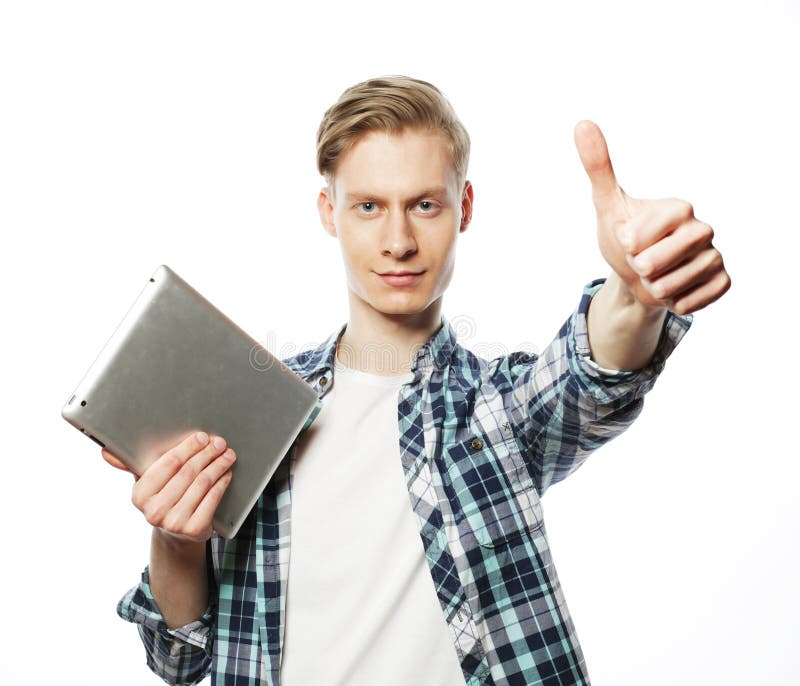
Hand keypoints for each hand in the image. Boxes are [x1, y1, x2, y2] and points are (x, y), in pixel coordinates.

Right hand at [101, 431, 235, 540]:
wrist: (175, 534)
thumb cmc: (163, 497)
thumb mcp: (147, 482)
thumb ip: (131, 465)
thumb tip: (105, 452)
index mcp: (140, 495)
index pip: (168, 463)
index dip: (187, 447)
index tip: (202, 437)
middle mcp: (154, 511)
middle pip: (188, 472)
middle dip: (207, 454)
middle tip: (220, 442)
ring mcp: (174, 522)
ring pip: (203, 483)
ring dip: (218, 465)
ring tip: (227, 454)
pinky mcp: (194, 530)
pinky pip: (212, 499)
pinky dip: (222, 483)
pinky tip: (226, 474)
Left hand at [574, 120, 730, 314]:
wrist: (634, 277)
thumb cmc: (622, 236)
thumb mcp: (606, 204)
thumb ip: (598, 167)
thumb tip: (582, 123)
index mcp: (679, 207)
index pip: (644, 234)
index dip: (629, 245)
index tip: (628, 241)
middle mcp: (703, 228)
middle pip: (659, 261)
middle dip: (639, 268)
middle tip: (641, 262)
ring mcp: (714, 255)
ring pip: (672, 285)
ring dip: (654, 287)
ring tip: (655, 276)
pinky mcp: (721, 281)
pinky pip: (696, 301)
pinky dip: (677, 303)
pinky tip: (674, 292)